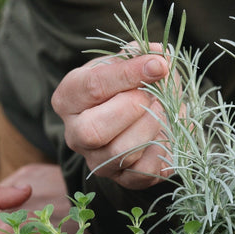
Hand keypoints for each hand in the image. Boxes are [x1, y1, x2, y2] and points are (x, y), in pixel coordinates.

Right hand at [51, 50, 171, 189]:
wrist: (139, 117)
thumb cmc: (127, 85)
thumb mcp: (128, 63)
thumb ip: (142, 55)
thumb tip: (159, 56)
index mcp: (69, 98)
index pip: (92, 86)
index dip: (129, 74)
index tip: (159, 65)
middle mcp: (75, 133)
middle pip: (93, 130)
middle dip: (132, 109)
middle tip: (153, 95)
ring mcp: (96, 160)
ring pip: (119, 153)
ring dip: (150, 128)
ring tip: (162, 111)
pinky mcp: (122, 179)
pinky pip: (142, 172)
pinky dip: (162, 151)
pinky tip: (165, 133)